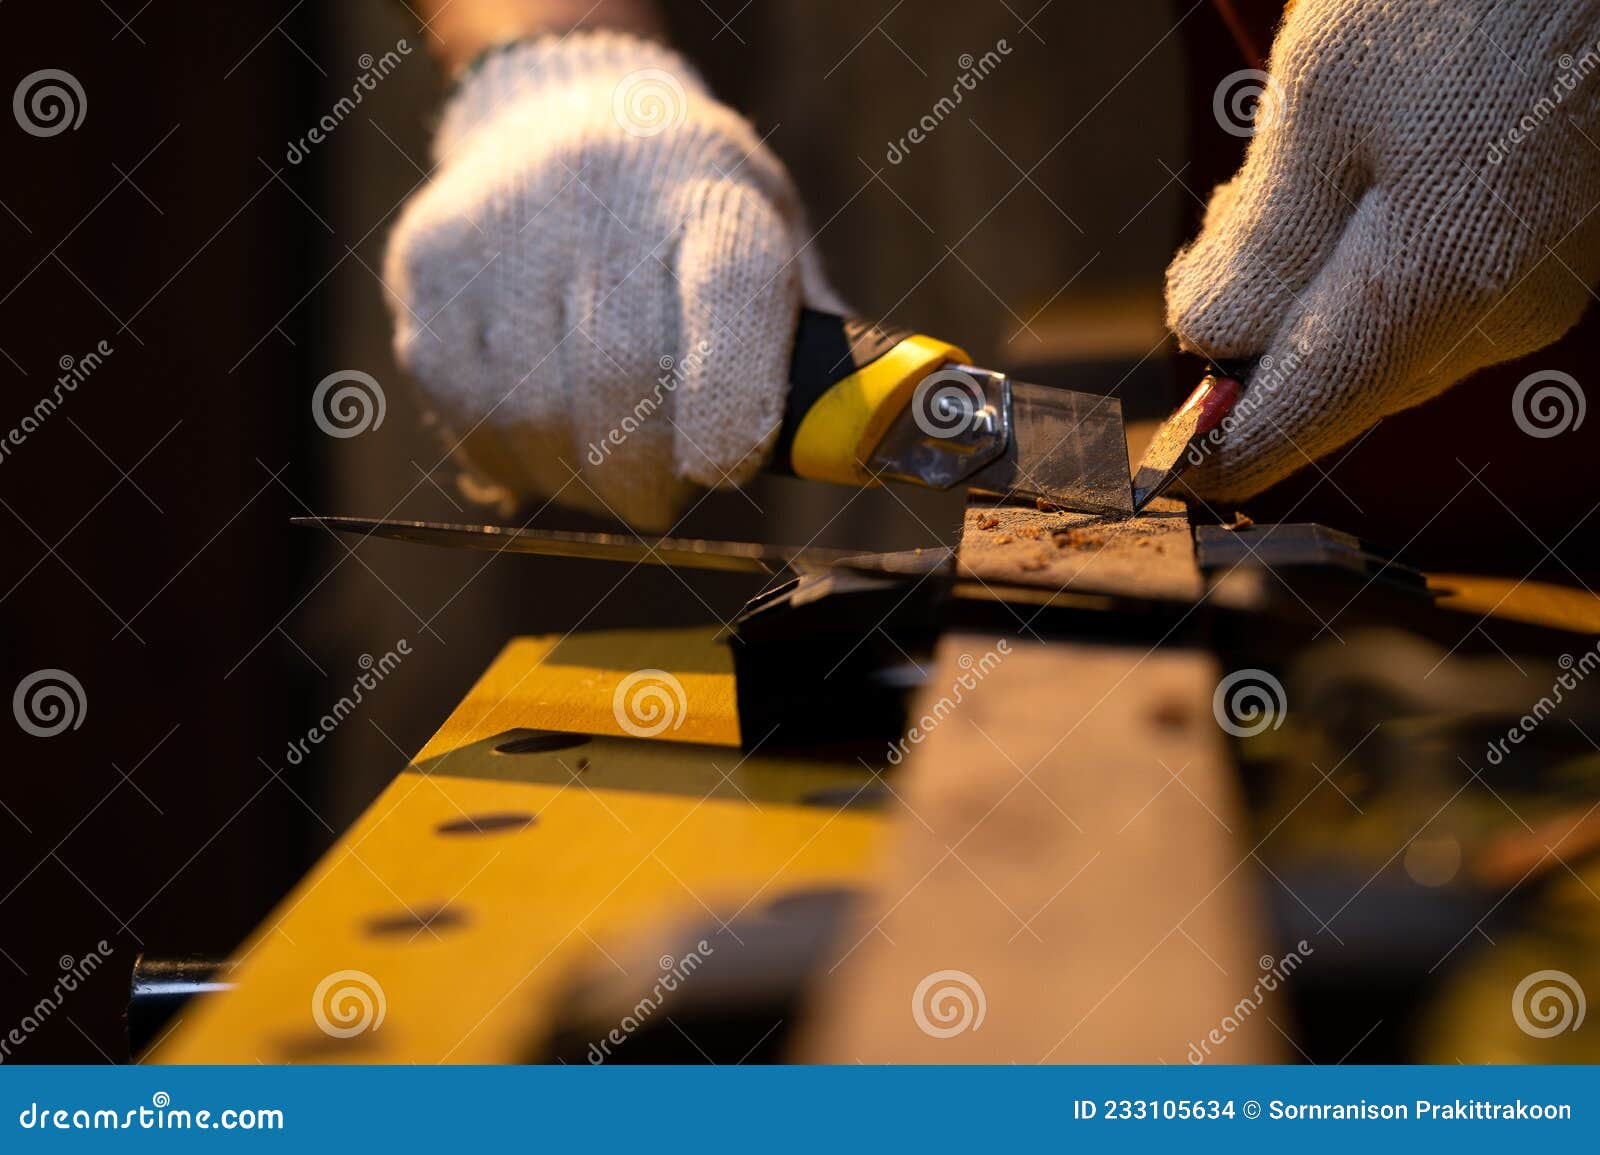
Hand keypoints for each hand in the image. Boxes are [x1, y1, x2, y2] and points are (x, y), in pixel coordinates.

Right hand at [385, 32, 837, 527]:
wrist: (554, 114)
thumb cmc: (687, 215)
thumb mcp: (770, 244)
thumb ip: (807, 350)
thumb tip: (846, 454)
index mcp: (712, 192)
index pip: (728, 293)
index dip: (727, 398)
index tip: (723, 469)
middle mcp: (601, 197)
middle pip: (617, 378)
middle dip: (644, 476)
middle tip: (661, 495)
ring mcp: (502, 229)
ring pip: (532, 414)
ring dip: (574, 478)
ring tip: (599, 468)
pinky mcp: (429, 266)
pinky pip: (463, 411)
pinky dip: (507, 456)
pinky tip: (535, 441)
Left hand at [1165, 0, 1599, 500]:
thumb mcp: (1328, 100)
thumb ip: (1265, 239)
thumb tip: (1210, 339)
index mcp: (1435, 289)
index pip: (1303, 414)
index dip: (1224, 447)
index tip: (1167, 472)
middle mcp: (1497, 315)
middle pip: (1335, 379)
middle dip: (1257, 340)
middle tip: (1213, 254)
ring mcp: (1532, 287)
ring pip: (1378, 337)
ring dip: (1307, 291)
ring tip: (1286, 181)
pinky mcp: (1546, 252)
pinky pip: (1428, 296)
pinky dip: (1363, 262)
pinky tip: (1349, 177)